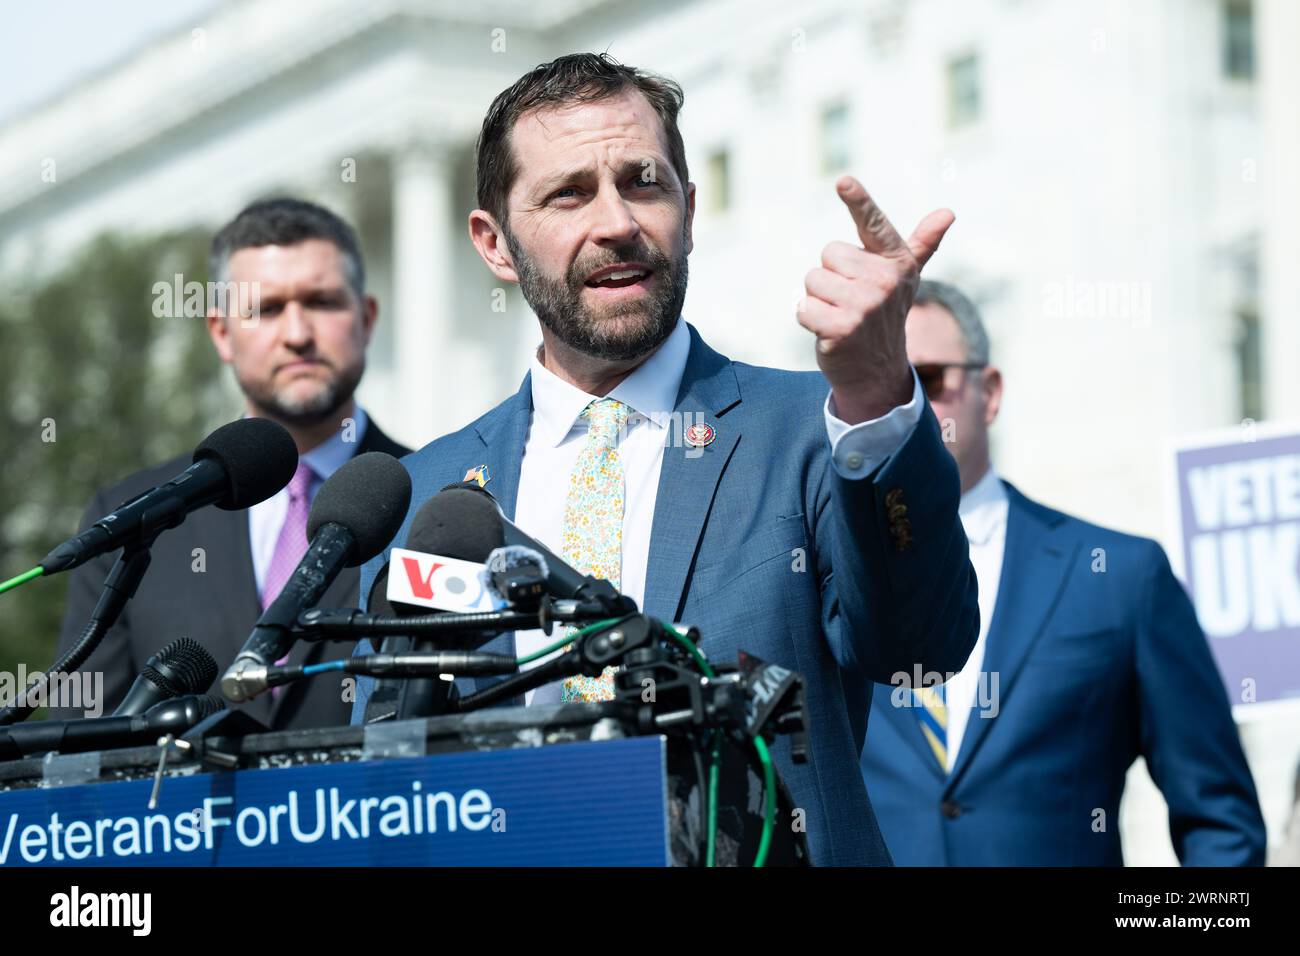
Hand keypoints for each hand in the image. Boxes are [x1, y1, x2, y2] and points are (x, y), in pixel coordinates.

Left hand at [798, 175, 953, 423]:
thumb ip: (922, 243)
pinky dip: (808, 319)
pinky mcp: (841, 329)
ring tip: (840, 315)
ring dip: (818, 300)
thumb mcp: (904, 278)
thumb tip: (948, 213)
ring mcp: (864, 306)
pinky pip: (803, 307)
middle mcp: (884, 281)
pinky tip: (829, 332)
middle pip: (828, 255)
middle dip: (832, 277)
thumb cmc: (884, 313)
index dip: (859, 200)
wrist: (877, 370)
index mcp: (897, 262)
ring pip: (812, 280)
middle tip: (850, 300)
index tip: (843, 180)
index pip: (874, 223)